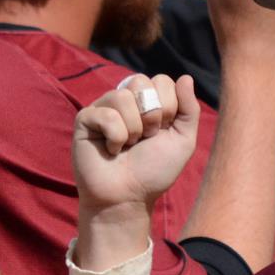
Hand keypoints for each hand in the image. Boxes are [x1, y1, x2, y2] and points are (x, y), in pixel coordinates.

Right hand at [72, 73, 200, 215]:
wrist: (129, 198)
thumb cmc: (154, 171)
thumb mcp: (182, 141)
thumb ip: (189, 109)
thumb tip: (186, 77)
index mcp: (148, 101)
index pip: (162, 81)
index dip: (168, 108)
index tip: (161, 133)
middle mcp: (125, 101)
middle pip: (141, 82)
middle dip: (151, 116)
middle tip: (145, 139)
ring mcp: (103, 108)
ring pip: (123, 97)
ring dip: (133, 129)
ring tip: (128, 146)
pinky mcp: (85, 119)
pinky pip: (106, 114)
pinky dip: (116, 137)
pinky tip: (111, 150)